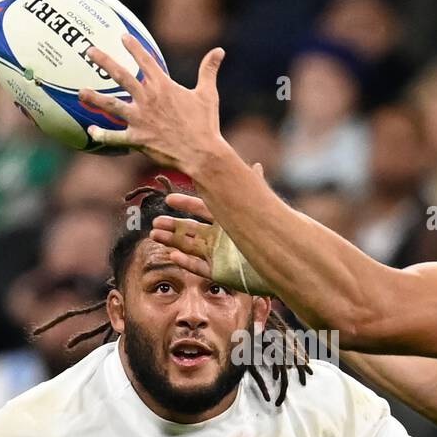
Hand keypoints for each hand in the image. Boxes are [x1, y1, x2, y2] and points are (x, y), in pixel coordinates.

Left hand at [79, 35, 228, 175]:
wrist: (201, 153)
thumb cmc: (205, 124)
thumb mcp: (208, 94)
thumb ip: (209, 70)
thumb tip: (219, 51)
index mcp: (163, 86)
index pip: (145, 60)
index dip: (133, 46)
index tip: (123, 36)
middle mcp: (148, 99)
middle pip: (121, 75)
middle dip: (104, 61)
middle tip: (89, 50)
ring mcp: (140, 119)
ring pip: (111, 105)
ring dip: (94, 98)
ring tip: (80, 92)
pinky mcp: (137, 139)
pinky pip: (116, 137)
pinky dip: (103, 135)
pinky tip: (91, 131)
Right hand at [151, 164, 272, 294]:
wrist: (282, 261)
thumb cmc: (271, 234)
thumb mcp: (259, 208)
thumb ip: (254, 187)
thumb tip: (257, 165)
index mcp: (226, 220)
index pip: (201, 209)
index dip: (185, 204)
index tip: (168, 199)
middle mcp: (219, 237)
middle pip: (190, 229)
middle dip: (172, 225)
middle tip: (155, 222)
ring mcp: (218, 255)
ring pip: (189, 247)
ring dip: (172, 241)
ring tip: (154, 235)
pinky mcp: (220, 272)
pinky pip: (199, 267)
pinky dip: (186, 262)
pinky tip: (172, 255)